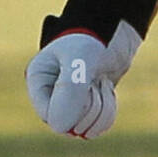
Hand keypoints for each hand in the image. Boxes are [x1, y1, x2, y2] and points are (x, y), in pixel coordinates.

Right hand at [25, 0, 157, 138]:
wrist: (118, 28)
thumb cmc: (95, 36)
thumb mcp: (82, 58)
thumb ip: (71, 89)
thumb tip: (63, 127)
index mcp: (39, 80)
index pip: (51, 116)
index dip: (74, 107)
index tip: (88, 86)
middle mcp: (50, 95)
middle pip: (69, 125)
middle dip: (90, 105)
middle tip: (96, 78)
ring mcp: (69, 102)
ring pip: (84, 129)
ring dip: (101, 108)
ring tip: (101, 82)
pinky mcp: (87, 106)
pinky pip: (96, 127)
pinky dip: (107, 111)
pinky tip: (106, 89)